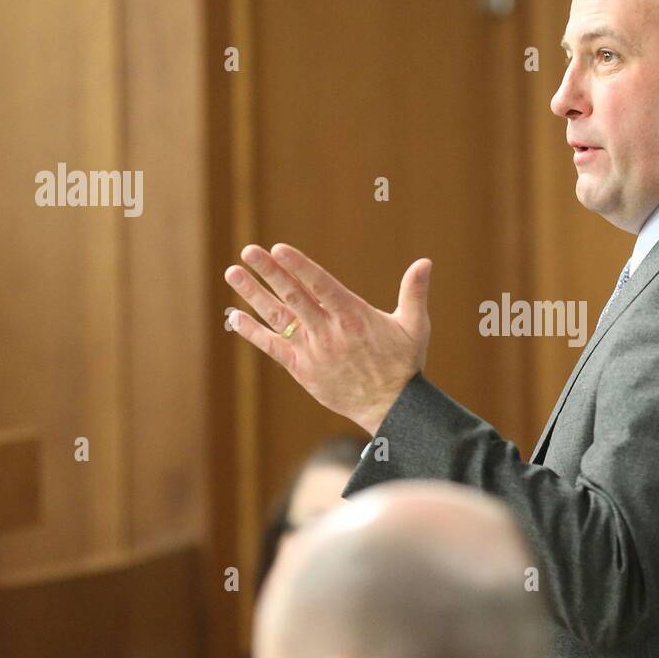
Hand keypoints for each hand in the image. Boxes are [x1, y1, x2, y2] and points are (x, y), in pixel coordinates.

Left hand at [224, 243, 431, 433]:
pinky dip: (252, 331)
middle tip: (249, 250)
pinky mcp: (302, 369)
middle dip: (270, 272)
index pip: (321, 285)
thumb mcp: (415, 326)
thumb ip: (415, 293)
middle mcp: (329, 332)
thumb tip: (425, 262)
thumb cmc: (404, 364)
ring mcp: (313, 351)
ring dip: (254, 294)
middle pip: (294, 297)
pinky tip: (235, 314)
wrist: (391, 408)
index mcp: (354, 317)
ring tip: (233, 272)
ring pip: (278, 318)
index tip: (278, 248)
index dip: (298, 266)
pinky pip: (272, 347)